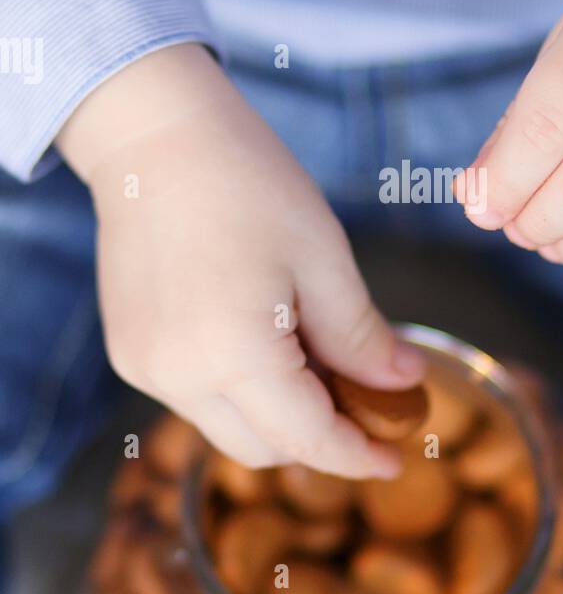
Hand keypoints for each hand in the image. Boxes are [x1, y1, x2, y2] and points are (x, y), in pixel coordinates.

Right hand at [58, 45, 423, 474]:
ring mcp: (145, 368)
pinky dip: (239, 391)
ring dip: (278, 416)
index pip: (308, 438)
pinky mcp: (129, 352)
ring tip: (318, 360)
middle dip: (320, 439)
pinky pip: (196, 399)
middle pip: (264, 450)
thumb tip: (403, 383)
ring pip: (228, 428)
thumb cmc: (248, 182)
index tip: (396, 457)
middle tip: (367, 400)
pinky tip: (268, 342)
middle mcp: (178, 377)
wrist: (154, 136)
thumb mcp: (322, 258)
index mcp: (233, 355)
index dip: (357, 455)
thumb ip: (361, 335)